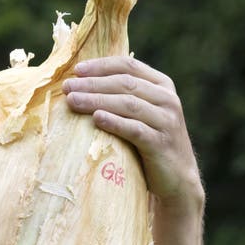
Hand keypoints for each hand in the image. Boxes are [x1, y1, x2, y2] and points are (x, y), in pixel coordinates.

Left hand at [62, 56, 203, 211]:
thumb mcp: (141, 114)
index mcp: (162, 85)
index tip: (76, 70)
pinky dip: (115, 122)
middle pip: (125, 83)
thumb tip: (82, 83)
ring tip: (73, 101)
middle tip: (67, 87)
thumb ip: (124, 96)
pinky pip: (135, 129)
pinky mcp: (161, 143)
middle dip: (93, 84)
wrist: (176, 178)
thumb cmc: (149, 143)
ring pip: (128, 104)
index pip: (128, 66)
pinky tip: (96, 118)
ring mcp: (167, 121)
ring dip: (97, 100)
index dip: (101, 66)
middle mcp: (167, 99)